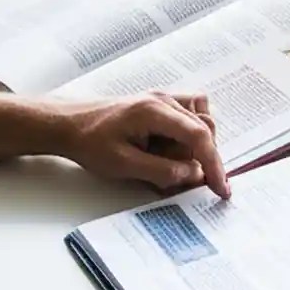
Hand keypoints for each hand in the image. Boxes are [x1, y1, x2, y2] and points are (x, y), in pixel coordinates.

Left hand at [55, 92, 229, 197]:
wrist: (67, 124)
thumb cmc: (89, 142)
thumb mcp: (123, 164)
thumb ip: (162, 171)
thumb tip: (194, 175)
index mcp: (155, 111)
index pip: (200, 136)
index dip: (214, 164)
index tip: (221, 189)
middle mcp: (164, 99)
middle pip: (204, 129)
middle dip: (201, 160)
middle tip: (180, 181)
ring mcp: (163, 99)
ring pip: (201, 121)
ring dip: (193, 147)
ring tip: (165, 162)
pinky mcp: (160, 105)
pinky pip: (191, 114)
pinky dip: (191, 133)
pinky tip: (173, 148)